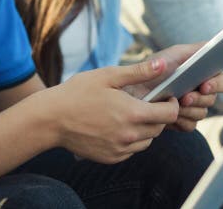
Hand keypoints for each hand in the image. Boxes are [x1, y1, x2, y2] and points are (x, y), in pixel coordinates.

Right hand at [45, 58, 178, 163]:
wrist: (51, 119)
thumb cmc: (78, 92)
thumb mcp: (108, 76)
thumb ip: (138, 72)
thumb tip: (164, 64)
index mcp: (133, 113)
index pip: (170, 114)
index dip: (172, 104)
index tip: (165, 97)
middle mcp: (130, 135)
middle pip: (160, 128)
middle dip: (158, 115)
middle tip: (145, 103)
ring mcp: (120, 149)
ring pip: (147, 141)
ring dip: (145, 129)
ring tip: (129, 114)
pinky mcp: (111, 158)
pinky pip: (132, 150)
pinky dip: (130, 140)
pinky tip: (116, 127)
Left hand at [123, 43, 222, 131]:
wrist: (132, 88)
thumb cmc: (154, 68)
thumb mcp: (172, 54)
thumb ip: (193, 50)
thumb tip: (211, 46)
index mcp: (204, 75)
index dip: (218, 85)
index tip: (205, 85)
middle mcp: (202, 92)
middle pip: (212, 100)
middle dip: (199, 99)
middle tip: (185, 98)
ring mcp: (193, 108)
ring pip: (201, 113)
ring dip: (187, 109)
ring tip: (174, 104)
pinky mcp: (183, 121)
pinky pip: (189, 125)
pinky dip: (180, 120)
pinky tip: (170, 116)